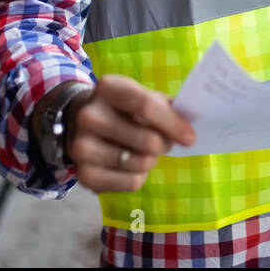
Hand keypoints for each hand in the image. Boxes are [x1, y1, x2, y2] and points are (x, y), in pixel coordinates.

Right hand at [63, 74, 195, 192]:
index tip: (190, 137)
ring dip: (152, 160)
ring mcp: (82, 146)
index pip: (147, 106)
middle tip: (163, 142)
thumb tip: (190, 122)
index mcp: (107, 88)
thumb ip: (166, 107)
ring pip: (141, 163)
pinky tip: (130, 164)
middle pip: (148, 141)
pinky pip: (132, 182)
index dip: (174, 124)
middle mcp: (89, 116)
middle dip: (164, 144)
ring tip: (143, 151)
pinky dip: (140, 175)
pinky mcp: (83, 174)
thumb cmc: (121, 108)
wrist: (79, 121)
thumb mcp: (140, 95)